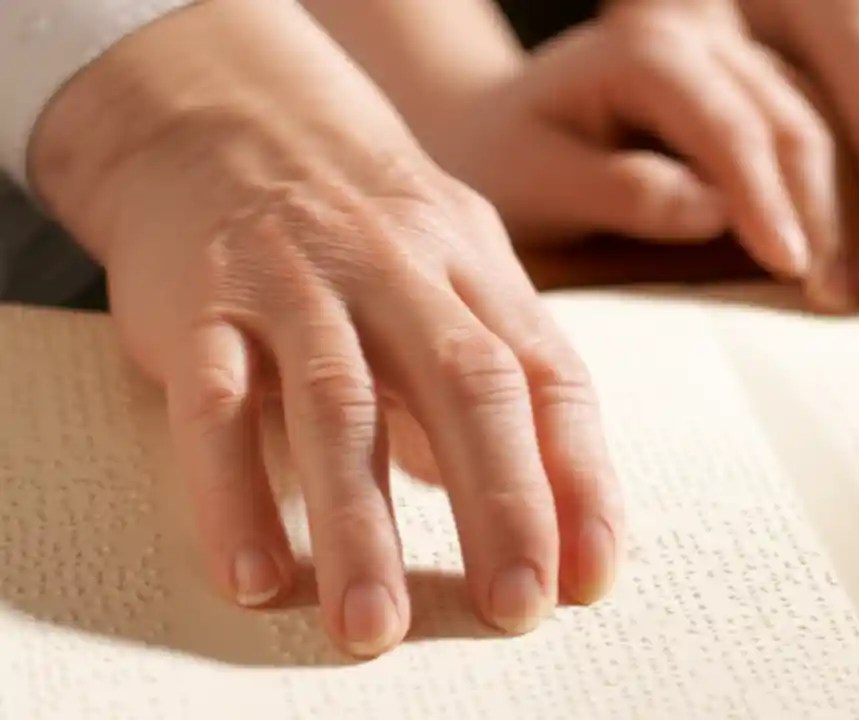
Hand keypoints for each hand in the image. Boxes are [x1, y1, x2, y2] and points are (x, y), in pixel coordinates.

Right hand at [30, 0, 620, 654]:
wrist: (230, 116)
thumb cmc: (363, 225)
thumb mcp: (453, 275)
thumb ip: (498, 380)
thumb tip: (554, 509)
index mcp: (476, 269)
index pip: (548, 377)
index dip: (580, 478)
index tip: (593, 577)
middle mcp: (397, 271)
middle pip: (467, 386)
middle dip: (501, 503)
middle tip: (516, 609)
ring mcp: (297, 283)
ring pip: (340, 403)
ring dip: (360, 523)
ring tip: (372, 626)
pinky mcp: (200, 301)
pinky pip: (215, 400)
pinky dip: (232, 489)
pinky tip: (254, 574)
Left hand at [424, 3, 858, 311]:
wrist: (507, 141)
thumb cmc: (511, 167)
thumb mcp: (538, 182)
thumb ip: (620, 190)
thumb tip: (712, 208)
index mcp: (646, 51)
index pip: (728, 124)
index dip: (767, 196)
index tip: (794, 266)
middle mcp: (707, 44)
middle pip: (796, 121)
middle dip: (833, 209)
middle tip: (849, 294)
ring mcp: (746, 68)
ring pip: (830, 130)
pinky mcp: (766, 103)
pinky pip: (832, 144)